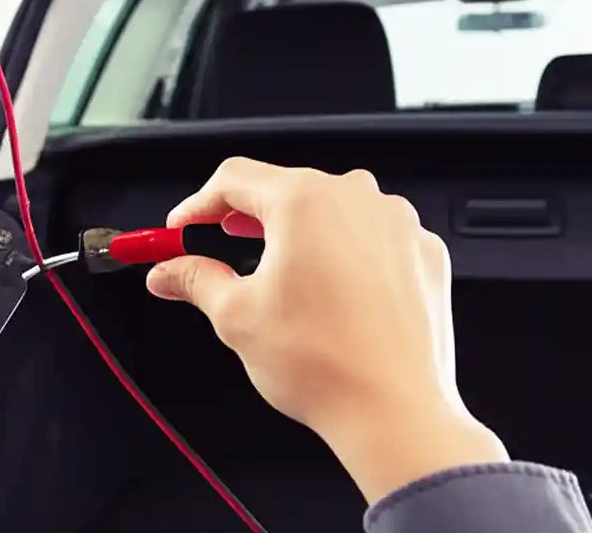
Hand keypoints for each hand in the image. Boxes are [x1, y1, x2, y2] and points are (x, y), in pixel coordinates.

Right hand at [145, 158, 506, 502]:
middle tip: (220, 246)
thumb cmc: (325, 365)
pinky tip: (331, 294)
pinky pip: (371, 236)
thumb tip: (169, 272)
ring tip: (281, 277)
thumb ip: (196, 279)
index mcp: (304, 202)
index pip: (234, 178)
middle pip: (285, 189)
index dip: (198, 203)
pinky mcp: (422, 252)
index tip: (184, 228)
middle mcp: (356, 198)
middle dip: (247, 218)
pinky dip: (346, 254)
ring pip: (331, 210)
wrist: (395, 412)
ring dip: (300, 234)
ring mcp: (397, 223)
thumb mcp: (236, 316)